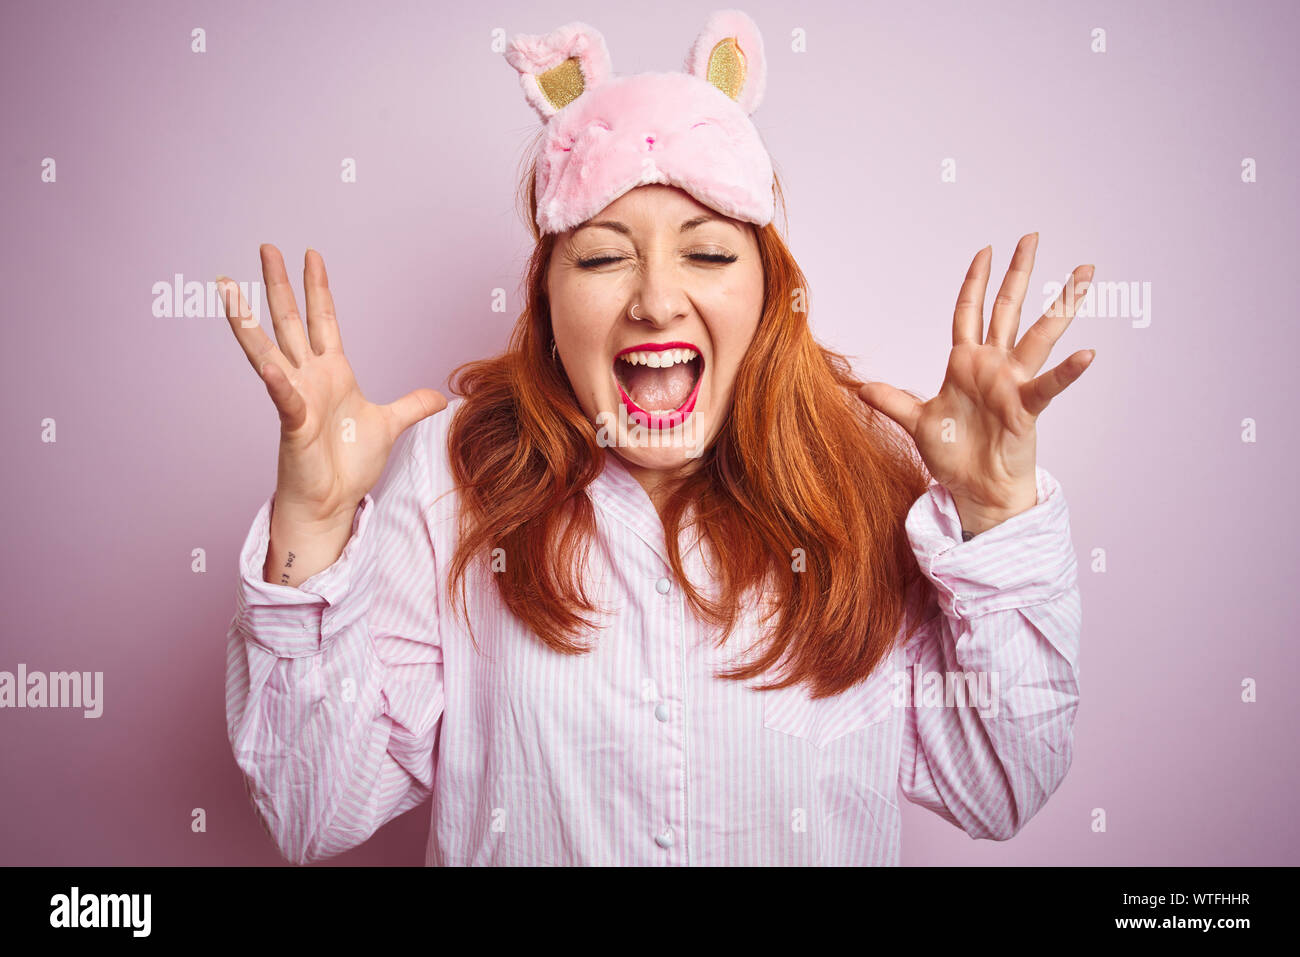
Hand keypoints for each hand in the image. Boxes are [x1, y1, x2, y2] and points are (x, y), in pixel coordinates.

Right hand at [219, 245, 446, 527]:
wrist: (333, 502)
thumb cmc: (349, 465)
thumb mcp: (389, 426)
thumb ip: (412, 406)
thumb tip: (439, 398)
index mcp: (332, 373)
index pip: (323, 320)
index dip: (318, 287)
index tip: (311, 255)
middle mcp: (308, 378)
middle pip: (290, 321)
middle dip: (279, 284)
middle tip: (266, 247)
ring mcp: (296, 398)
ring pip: (268, 350)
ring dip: (247, 320)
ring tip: (227, 289)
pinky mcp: (292, 423)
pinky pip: (282, 397)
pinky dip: (276, 381)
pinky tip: (268, 365)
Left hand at [858, 233, 1093, 533]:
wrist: (976, 490)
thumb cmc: (954, 456)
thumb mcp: (916, 423)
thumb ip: (892, 401)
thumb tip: (860, 387)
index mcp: (966, 364)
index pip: (969, 312)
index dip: (974, 282)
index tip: (985, 251)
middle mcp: (993, 366)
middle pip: (1007, 309)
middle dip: (1018, 273)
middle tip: (1031, 237)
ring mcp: (1012, 384)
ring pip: (1039, 335)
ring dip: (1062, 305)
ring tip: (1083, 274)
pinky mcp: (1026, 408)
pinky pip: (1049, 385)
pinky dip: (1067, 371)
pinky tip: (1086, 354)